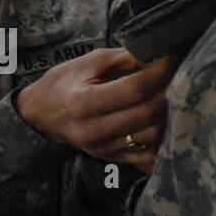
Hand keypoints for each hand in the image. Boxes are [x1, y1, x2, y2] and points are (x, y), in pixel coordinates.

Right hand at [16, 49, 176, 173]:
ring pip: (153, 136)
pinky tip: (158, 120)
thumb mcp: (90, 62)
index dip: (159, 72)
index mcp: (83, 103)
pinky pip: (148, 156)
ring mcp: (103, 149)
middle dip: (167, 92)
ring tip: (166, 96)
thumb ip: (125, 57)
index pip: (134, 90)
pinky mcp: (111, 159)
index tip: (171, 59)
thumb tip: (159, 55)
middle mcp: (93, 131)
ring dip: (166, 114)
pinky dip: (160, 138)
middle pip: (148, 114)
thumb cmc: (65, 83)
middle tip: (172, 77)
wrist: (42, 115)